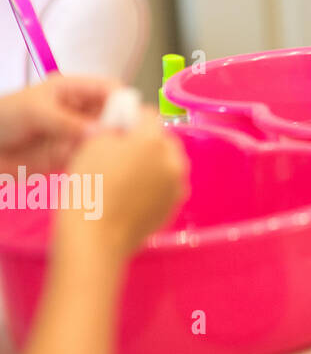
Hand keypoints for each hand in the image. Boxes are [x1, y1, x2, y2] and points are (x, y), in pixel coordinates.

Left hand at [0, 75, 117, 172]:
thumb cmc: (3, 117)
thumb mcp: (35, 112)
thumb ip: (68, 122)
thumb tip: (102, 132)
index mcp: (73, 90)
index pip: (109, 89)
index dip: (123, 100)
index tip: (132, 117)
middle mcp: (79, 110)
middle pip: (112, 115)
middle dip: (122, 126)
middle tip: (128, 141)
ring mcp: (75, 134)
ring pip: (104, 138)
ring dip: (111, 146)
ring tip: (115, 156)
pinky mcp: (68, 156)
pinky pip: (90, 158)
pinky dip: (97, 162)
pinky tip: (99, 168)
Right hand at [55, 118, 189, 259]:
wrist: (95, 239)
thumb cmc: (89, 190)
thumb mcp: (91, 146)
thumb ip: (112, 129)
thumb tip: (121, 128)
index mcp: (154, 140)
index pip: (148, 115)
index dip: (131, 119)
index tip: (117, 129)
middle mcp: (174, 160)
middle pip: (162, 140)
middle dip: (146, 142)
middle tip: (120, 155)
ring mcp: (177, 185)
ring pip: (167, 163)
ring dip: (153, 164)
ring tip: (127, 178)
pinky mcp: (174, 207)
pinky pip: (166, 186)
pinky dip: (155, 186)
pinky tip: (133, 196)